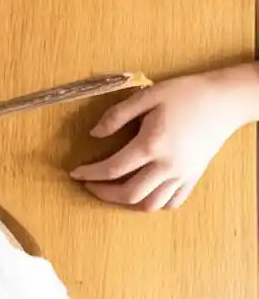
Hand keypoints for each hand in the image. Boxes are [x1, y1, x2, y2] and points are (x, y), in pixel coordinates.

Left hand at [69, 66, 258, 210]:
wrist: (224, 101)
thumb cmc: (185, 94)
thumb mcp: (147, 96)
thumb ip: (117, 116)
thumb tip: (94, 134)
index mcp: (152, 145)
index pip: (113, 169)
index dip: (90, 174)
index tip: (75, 173)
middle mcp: (167, 166)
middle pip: (129, 194)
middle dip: (103, 193)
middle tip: (89, 185)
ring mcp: (183, 175)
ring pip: (151, 204)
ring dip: (127, 202)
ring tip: (112, 190)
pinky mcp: (194, 177)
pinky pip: (172, 202)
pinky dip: (154, 203)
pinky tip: (143, 192)